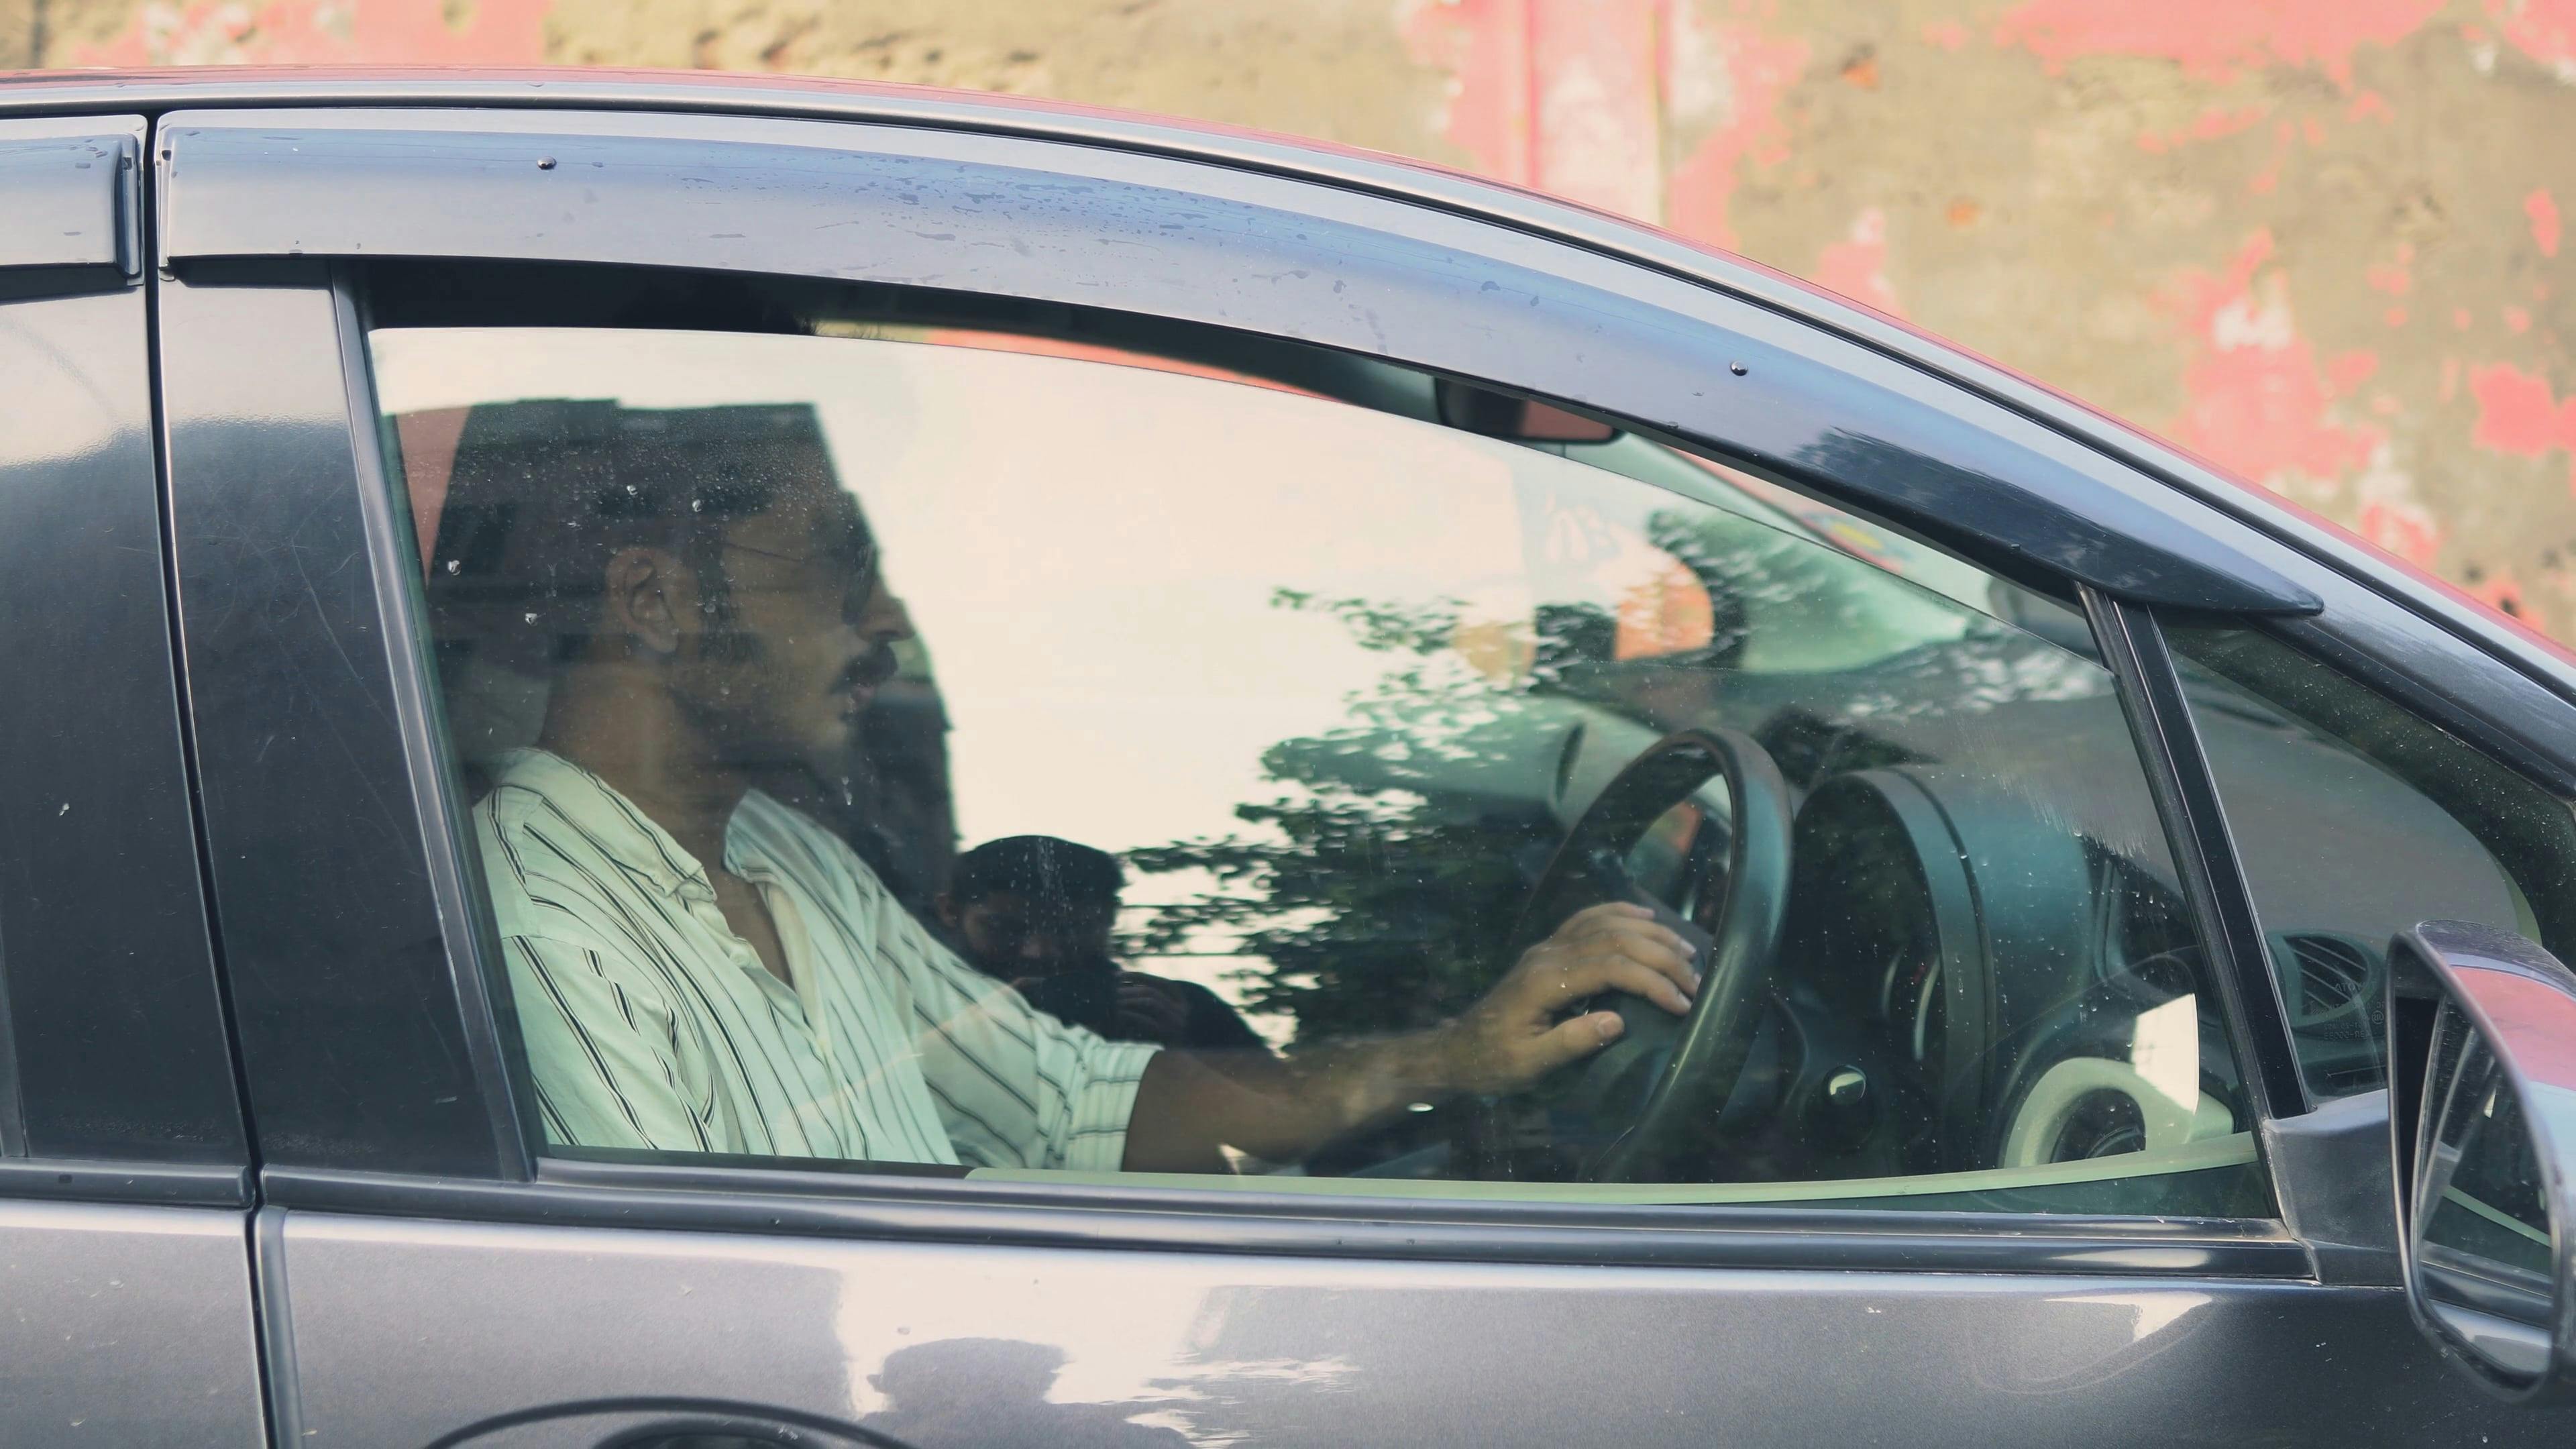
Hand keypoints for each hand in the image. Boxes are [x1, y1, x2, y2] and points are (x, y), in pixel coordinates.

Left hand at [1115, 973, 1194, 1042]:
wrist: (1175, 1065)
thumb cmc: (1161, 1037)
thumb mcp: (1161, 1016)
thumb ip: (1150, 1000)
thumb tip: (1124, 982)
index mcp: (1182, 1001)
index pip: (1161, 982)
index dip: (1139, 976)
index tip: (1118, 975)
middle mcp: (1182, 1010)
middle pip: (1153, 991)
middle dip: (1130, 989)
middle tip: (1112, 991)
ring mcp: (1176, 1023)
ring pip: (1151, 1001)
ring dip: (1130, 999)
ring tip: (1114, 1001)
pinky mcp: (1166, 1036)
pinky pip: (1147, 1020)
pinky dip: (1132, 1014)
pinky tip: (1119, 1013)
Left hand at [1433, 902, 1699, 1094]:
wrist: (1459, 1049)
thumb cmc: (1495, 1062)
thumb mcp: (1530, 1064)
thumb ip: (1571, 1043)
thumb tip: (1618, 1021)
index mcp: (1546, 982)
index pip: (1610, 966)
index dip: (1652, 981)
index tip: (1682, 1003)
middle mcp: (1549, 955)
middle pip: (1615, 939)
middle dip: (1661, 956)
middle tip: (1695, 980)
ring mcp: (1547, 947)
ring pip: (1605, 922)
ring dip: (1649, 932)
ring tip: (1684, 950)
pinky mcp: (1547, 949)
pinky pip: (1587, 918)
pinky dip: (1619, 912)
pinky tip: (1644, 916)